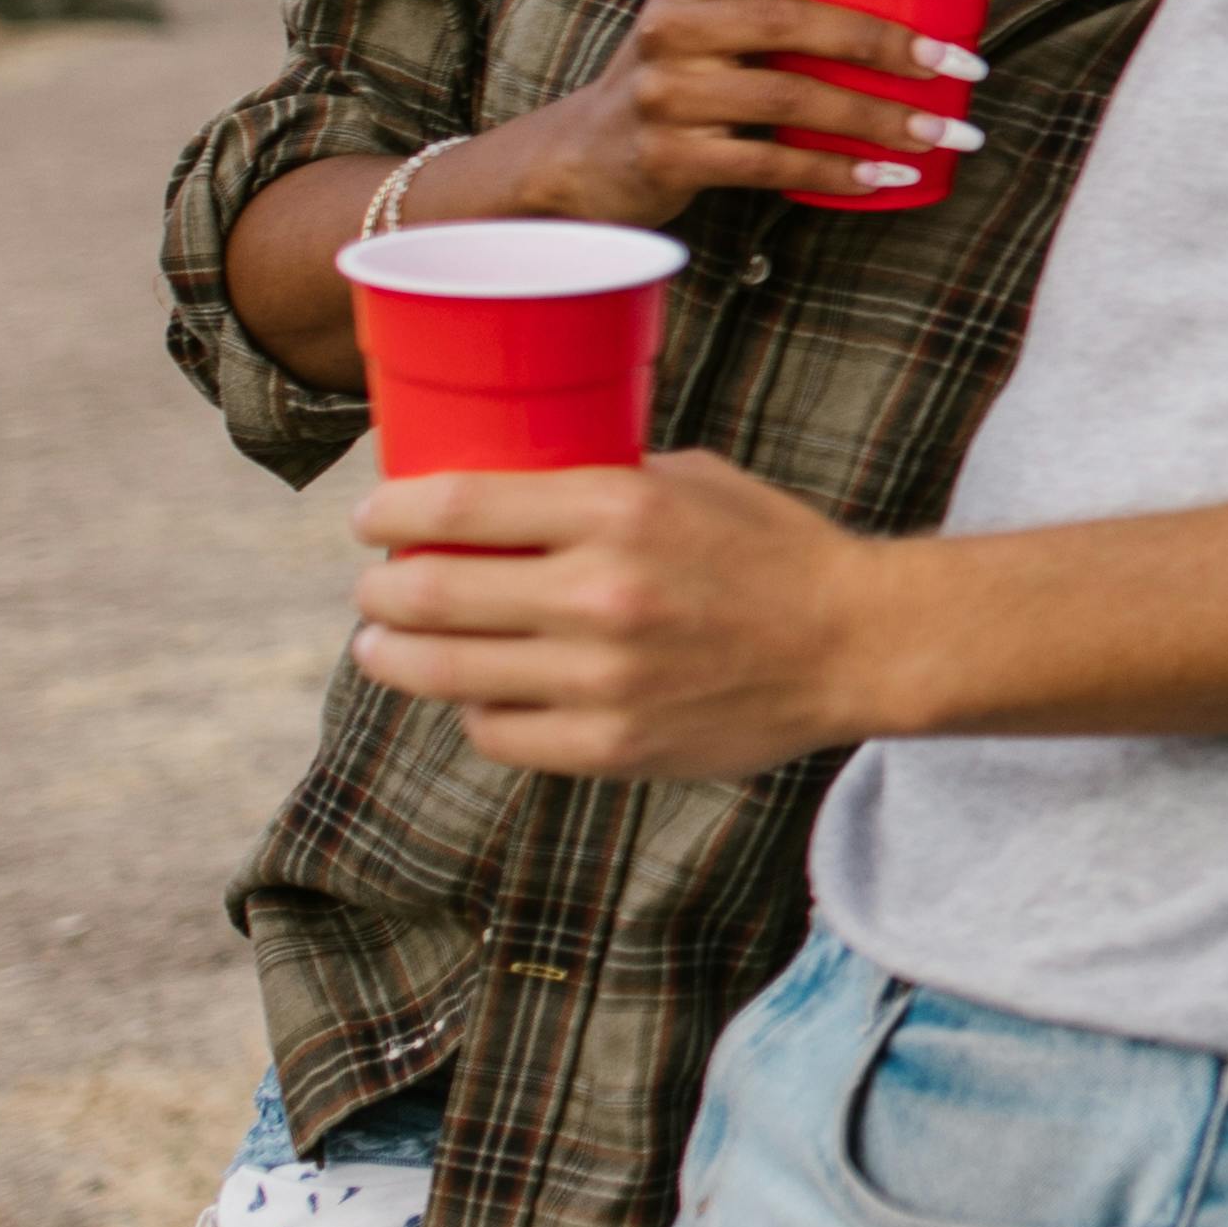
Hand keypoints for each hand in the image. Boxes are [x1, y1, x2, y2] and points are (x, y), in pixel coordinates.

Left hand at [345, 451, 907, 779]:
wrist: (857, 643)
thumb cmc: (774, 552)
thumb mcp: (692, 481)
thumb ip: (598, 482)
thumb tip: (504, 485)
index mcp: (620, 509)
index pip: (456, 505)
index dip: (389, 512)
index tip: (370, 518)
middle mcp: (602, 593)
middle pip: (428, 593)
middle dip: (380, 591)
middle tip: (375, 589)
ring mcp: (604, 678)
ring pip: (445, 672)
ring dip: (396, 657)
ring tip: (386, 648)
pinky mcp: (613, 746)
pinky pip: (497, 733)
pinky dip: (474, 712)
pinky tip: (476, 695)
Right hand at [466, 0, 985, 223]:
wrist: (584, 160)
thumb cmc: (681, 81)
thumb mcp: (704, 27)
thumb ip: (771, 3)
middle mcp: (667, 28)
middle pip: (789, 21)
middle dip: (885, 42)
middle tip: (959, 62)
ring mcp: (663, 94)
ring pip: (790, 97)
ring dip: (879, 117)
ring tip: (944, 132)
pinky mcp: (670, 156)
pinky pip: (770, 164)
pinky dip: (837, 172)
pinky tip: (887, 178)